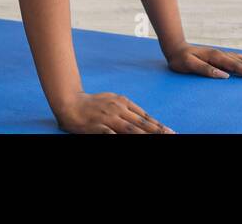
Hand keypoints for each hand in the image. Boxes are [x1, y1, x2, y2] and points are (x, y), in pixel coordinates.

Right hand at [53, 91, 173, 133]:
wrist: (70, 102)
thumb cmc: (93, 103)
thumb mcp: (113, 100)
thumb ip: (127, 109)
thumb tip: (143, 118)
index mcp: (123, 103)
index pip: (144, 116)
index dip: (157, 124)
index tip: (169, 131)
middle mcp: (118, 110)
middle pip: (141, 123)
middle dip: (157, 131)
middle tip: (171, 135)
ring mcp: (108, 118)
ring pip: (130, 129)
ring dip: (145, 135)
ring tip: (157, 139)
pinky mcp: (97, 126)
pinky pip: (110, 134)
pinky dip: (119, 137)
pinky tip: (128, 140)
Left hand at [166, 44, 241, 79]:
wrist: (175, 48)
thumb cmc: (181, 59)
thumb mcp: (190, 65)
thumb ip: (206, 70)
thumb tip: (224, 75)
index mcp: (216, 57)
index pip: (236, 67)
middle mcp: (222, 55)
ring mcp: (222, 55)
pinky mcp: (220, 57)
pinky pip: (238, 58)